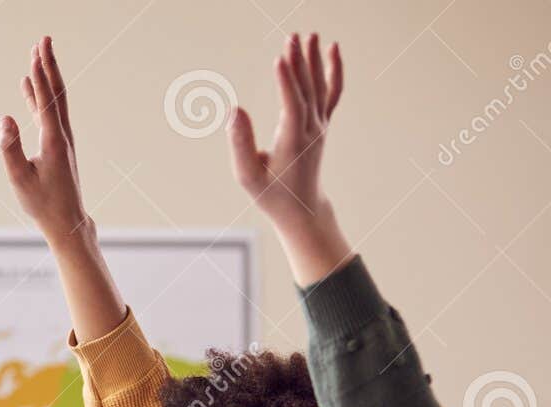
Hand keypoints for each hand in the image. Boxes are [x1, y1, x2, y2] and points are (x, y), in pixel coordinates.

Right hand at [0, 37, 87, 243]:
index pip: (46, 100)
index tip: (36, 52)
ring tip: (36, 55)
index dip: (40, 75)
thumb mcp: (19, 179)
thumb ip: (10, 148)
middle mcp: (62, 134)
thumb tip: (4, 118)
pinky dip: (40, 96)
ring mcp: (62, 138)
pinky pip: (50, 112)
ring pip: (55, 99)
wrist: (67, 220)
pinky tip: (29, 87)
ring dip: (46, 76)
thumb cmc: (42, 203)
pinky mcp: (58, 144)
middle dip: (48, 65)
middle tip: (43, 40)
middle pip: (56, 91)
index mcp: (53, 141)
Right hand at [230, 32, 352, 283]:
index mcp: (292, 143)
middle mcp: (311, 130)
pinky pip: (332, 92)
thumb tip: (235, 111)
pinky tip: (332, 49)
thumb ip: (240, 144)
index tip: (280, 57)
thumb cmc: (270, 194)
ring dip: (315, 60)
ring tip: (309, 35)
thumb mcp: (248, 177)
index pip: (292, 105)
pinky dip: (334, 71)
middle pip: (307, 89)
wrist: (301, 207)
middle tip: (292, 36)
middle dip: (300, 62)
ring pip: (320, 87)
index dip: (286, 82)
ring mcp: (320, 125)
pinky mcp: (322, 124)